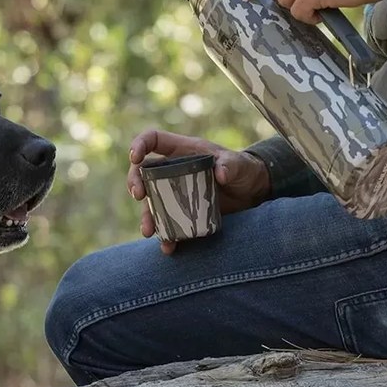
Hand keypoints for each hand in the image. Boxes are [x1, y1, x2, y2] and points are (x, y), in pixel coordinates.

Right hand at [127, 129, 269, 254]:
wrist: (252, 193)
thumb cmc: (243, 169)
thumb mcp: (239, 164)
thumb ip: (231, 165)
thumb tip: (220, 174)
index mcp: (182, 150)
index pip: (153, 139)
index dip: (140, 144)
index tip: (135, 157)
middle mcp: (173, 170)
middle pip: (143, 172)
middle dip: (135, 182)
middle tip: (139, 195)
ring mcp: (175, 192)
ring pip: (152, 202)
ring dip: (147, 216)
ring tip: (148, 231)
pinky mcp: (182, 212)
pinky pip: (167, 224)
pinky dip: (166, 236)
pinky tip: (168, 246)